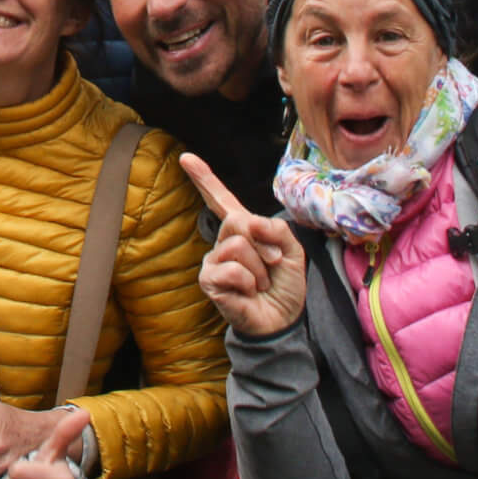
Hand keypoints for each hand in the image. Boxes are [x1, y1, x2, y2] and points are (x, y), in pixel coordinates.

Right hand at [184, 153, 308, 338]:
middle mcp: (223, 242)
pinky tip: (248, 292)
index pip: (221, 199)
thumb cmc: (284, 286)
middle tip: (271, 266)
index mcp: (243, 230)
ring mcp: (213, 261)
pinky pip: (232, 269)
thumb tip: (248, 222)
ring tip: (260, 284)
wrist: (282, 320)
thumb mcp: (291, 251)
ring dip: (259, 268)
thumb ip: (275, 229)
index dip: (204, 178)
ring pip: (238, 245)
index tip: (186, 158)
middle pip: (238, 220)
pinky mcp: (209, 280)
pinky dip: (249, 282)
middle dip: (264, 244)